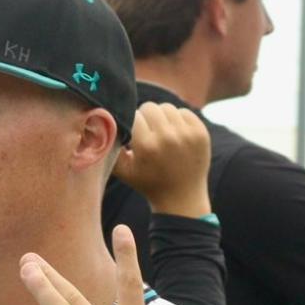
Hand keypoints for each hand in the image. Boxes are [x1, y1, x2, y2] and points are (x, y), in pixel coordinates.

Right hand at [112, 102, 211, 216]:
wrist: (181, 198)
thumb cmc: (147, 183)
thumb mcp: (121, 170)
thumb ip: (108, 146)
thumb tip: (103, 122)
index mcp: (147, 146)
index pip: (133, 115)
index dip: (132, 124)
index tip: (134, 135)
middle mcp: (168, 138)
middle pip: (150, 107)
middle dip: (146, 118)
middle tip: (147, 133)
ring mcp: (187, 134)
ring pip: (167, 107)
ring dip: (162, 118)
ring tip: (161, 133)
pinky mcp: (201, 133)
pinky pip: (184, 112)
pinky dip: (178, 120)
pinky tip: (176, 135)